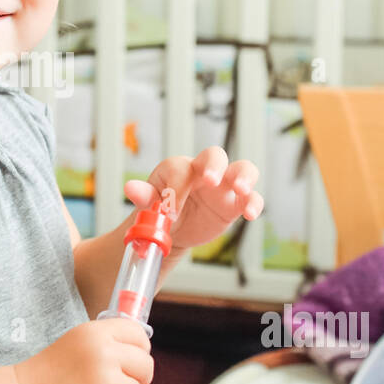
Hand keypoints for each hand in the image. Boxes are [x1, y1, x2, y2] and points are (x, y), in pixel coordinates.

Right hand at [13, 318, 153, 383]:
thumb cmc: (50, 373)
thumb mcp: (77, 341)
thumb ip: (107, 342)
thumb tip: (142, 351)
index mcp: (96, 333)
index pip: (139, 335)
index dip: (140, 351)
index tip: (131, 362)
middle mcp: (103, 354)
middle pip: (146, 366)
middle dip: (137, 379)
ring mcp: (106, 383)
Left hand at [124, 147, 263, 266]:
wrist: (172, 228)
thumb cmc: (160, 208)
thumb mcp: (149, 203)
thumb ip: (143, 195)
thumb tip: (130, 188)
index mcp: (179, 169)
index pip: (181, 169)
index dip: (176, 188)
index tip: (169, 211)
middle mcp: (203, 172)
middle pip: (215, 155)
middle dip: (214, 165)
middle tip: (210, 180)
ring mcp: (223, 186)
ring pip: (242, 169)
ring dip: (244, 176)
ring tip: (241, 189)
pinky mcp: (235, 203)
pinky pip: (251, 198)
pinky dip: (254, 203)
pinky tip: (250, 214)